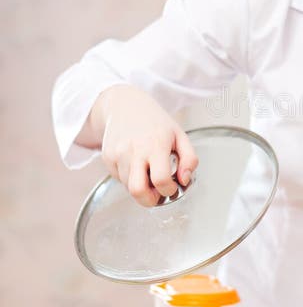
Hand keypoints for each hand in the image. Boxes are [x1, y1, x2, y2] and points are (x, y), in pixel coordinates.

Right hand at [92, 85, 197, 206]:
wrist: (125, 105)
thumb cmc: (156, 122)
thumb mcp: (180, 135)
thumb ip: (190, 159)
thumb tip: (185, 180)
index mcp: (156, 144)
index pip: (161, 180)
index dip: (169, 191)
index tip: (173, 188)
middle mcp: (135, 149)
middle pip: (137, 191)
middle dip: (150, 201)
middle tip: (158, 194)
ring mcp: (118, 154)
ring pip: (128, 188)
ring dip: (141, 187)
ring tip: (148, 173)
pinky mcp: (107, 157)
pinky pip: (119, 179)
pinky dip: (130, 178)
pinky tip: (136, 164)